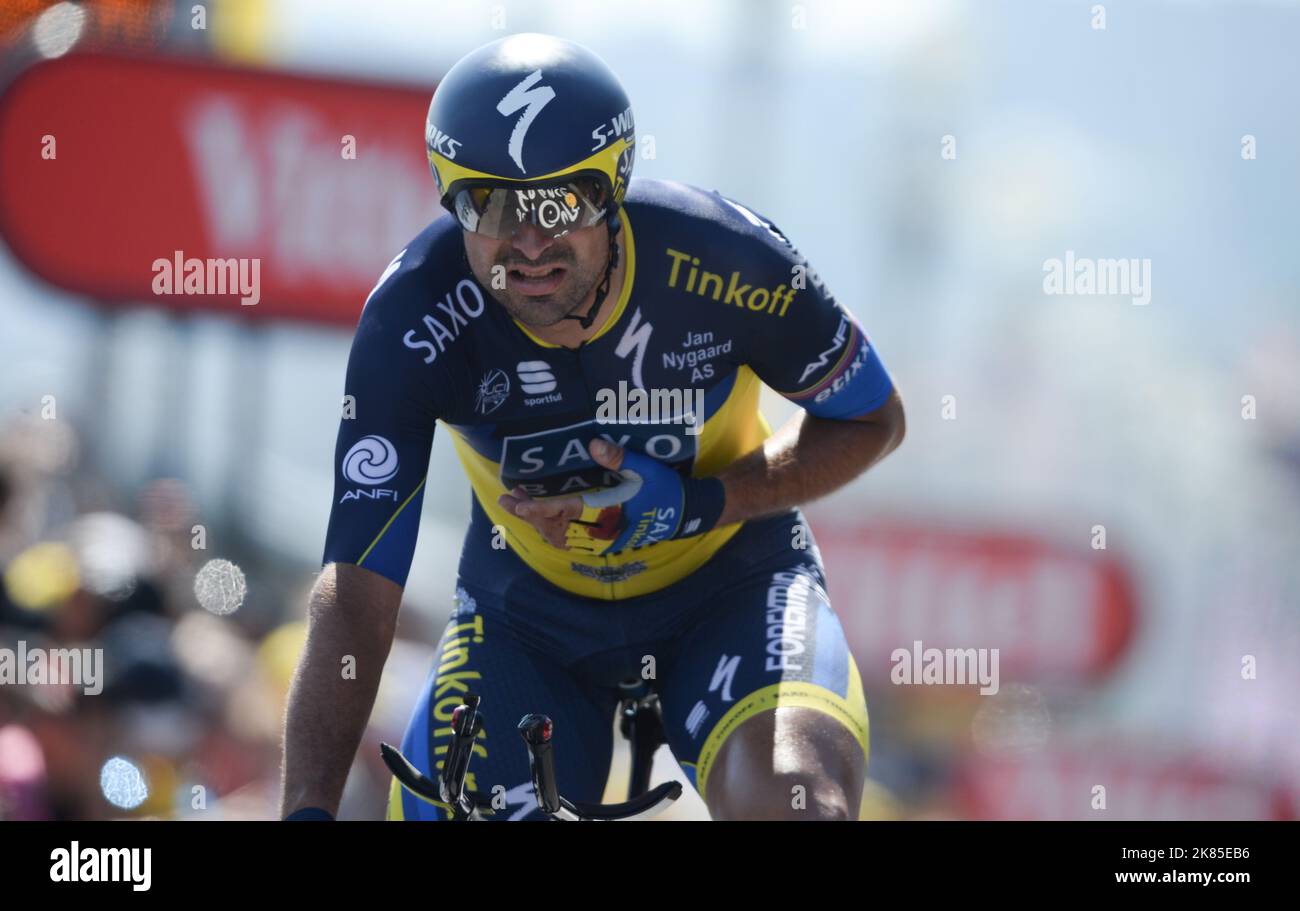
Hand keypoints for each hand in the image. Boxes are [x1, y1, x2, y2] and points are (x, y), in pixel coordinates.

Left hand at [498, 438, 725, 554]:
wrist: (685, 513)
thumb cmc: (664, 488)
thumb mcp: (645, 469)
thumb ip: (620, 458)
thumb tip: (593, 445)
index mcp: (608, 513)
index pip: (565, 513)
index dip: (538, 509)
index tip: (518, 504)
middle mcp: (601, 531)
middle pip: (555, 528)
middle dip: (529, 515)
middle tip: (506, 499)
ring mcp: (601, 540)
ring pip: (560, 536)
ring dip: (538, 522)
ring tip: (518, 505)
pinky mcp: (603, 541)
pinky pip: (570, 540)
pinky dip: (552, 529)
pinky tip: (541, 516)